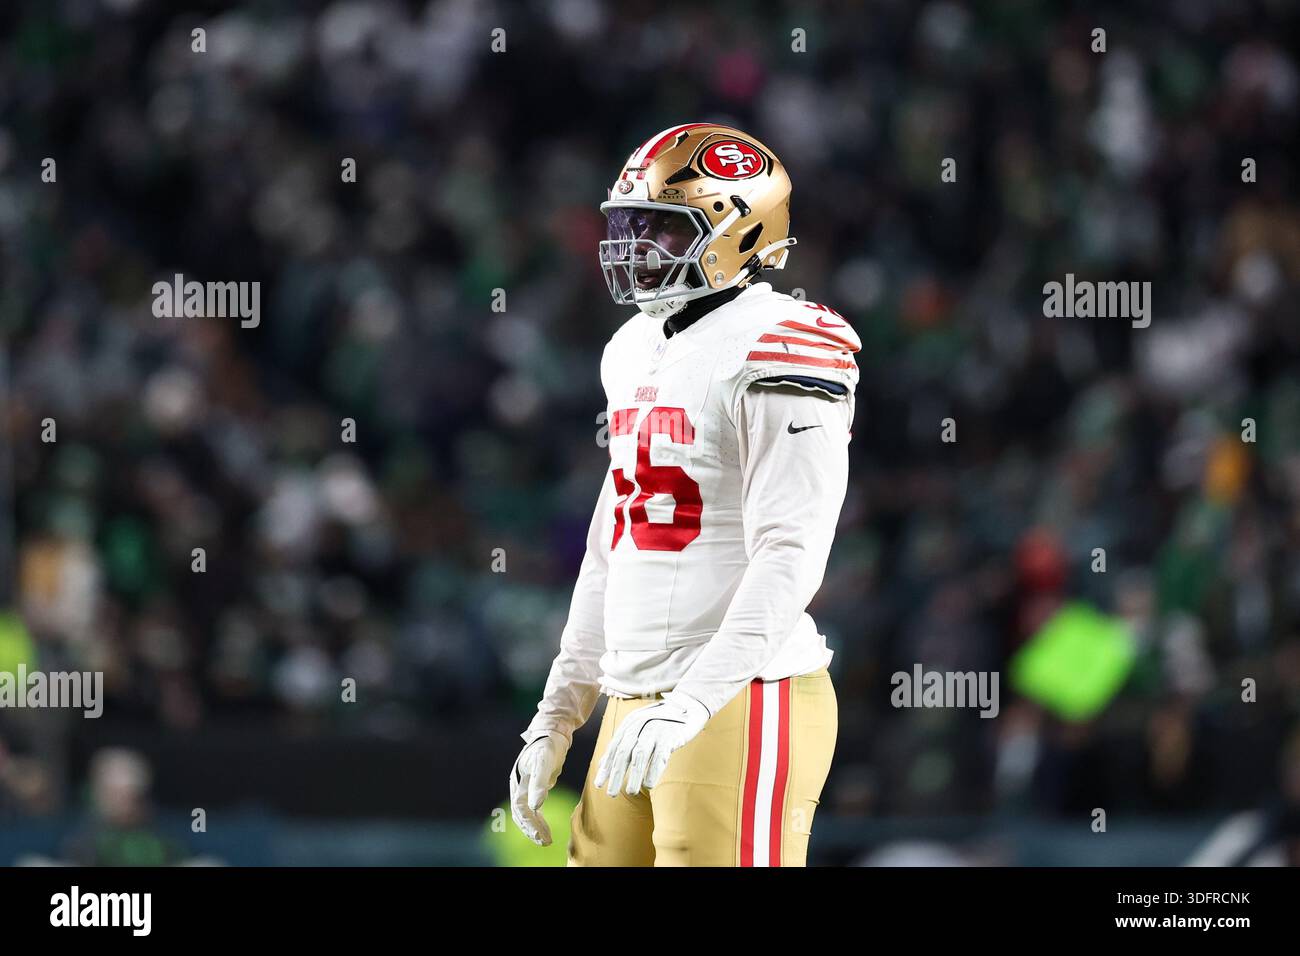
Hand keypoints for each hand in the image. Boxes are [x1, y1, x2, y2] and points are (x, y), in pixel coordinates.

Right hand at [509, 734, 568, 845]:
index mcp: (519, 781)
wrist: (552, 733)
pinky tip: (544, 826)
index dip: (529, 823)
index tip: (540, 836)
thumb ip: (539, 783)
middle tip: (545, 841)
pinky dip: (537, 819)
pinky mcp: (533, 787)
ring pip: (525, 812)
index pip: (521, 808)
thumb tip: (536, 806)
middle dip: (531, 829)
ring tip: (545, 839)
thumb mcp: (545, 762)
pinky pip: (532, 807)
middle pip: (521, 813)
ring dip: (534, 826)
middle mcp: (519, 785)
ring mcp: (525, 786)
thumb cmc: (548, 746)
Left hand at [594, 694, 709, 796]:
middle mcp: (640, 724)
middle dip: (616, 773)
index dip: (606, 766)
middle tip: (610, 794)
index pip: (615, 747)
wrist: (690, 705)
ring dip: (634, 775)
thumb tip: (602, 764)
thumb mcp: (640, 728)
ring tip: (630, 792)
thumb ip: (623, 744)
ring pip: (641, 755)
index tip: (599, 784)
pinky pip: (660, 755)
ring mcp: (655, 728)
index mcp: (630, 723)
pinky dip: (653, 770)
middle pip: (625, 752)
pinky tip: (649, 785)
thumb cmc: (662, 721)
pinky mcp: (671, 735)